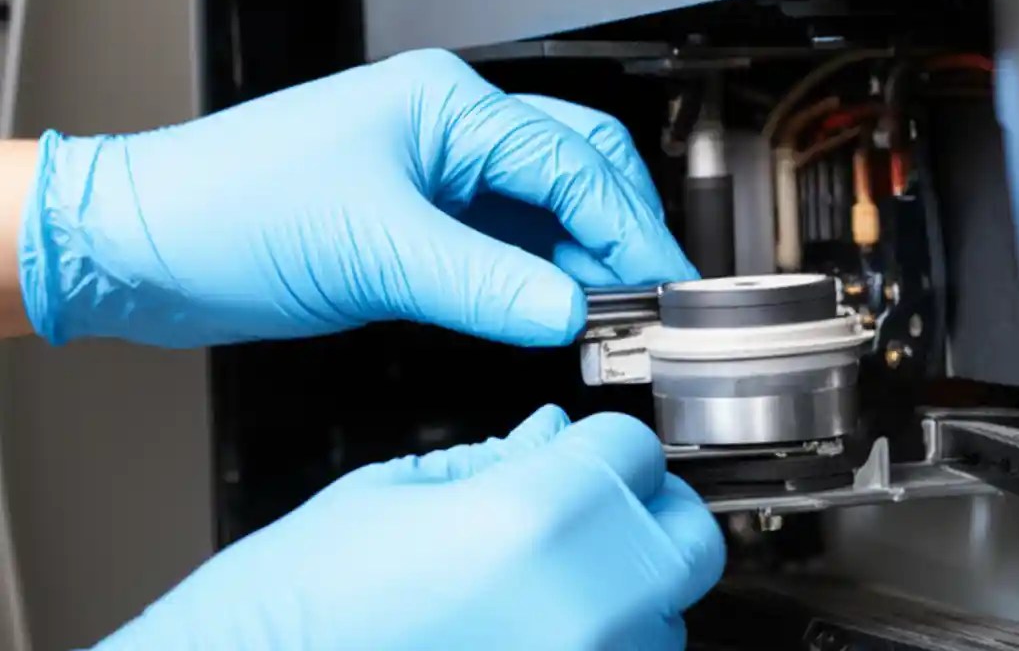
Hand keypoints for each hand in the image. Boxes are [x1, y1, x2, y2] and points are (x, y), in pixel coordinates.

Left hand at [18, 49, 695, 347]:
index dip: (625, 228)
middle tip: (651, 298)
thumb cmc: (227, 208)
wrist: (143, 245)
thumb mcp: (373, 250)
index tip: (658, 285)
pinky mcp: (416, 226)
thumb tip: (570, 312)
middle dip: (618, 232)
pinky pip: (500, 250)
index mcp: (445, 104)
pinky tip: (554, 314)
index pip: (571, 162)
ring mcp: (433, 179)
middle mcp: (448, 132)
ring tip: (613, 317)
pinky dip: (534, 281)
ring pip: (540, 214)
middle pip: (572, 172)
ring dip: (579, 261)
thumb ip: (485, 284)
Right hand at [91, 407, 725, 650]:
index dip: (602, 445)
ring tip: (541, 589)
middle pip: (687, 537)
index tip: (579, 455)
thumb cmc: (286, 613)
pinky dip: (598, 646)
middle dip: (643, 516)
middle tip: (584, 518)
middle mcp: (585, 606)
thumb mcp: (383, 498)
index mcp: (535, 518)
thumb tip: (550, 434)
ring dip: (627, 592)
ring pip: (667, 616)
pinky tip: (531, 632)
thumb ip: (491, 461)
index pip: (635, 449)